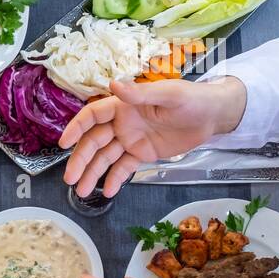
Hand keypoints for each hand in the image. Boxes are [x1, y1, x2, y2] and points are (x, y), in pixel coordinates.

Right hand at [58, 77, 247, 196]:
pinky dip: (115, 179)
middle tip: (69, 178)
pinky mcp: (142, 154)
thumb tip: (113, 85)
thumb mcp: (168, 94)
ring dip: (92, 174)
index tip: (64, 143)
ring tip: (81, 191)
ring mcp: (131, 140)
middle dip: (80, 160)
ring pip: (105, 158)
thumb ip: (140, 93)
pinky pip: (124, 168)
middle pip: (94, 142)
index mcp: (124, 106)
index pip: (93, 116)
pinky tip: (107, 192)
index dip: (76, 128)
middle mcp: (122, 123)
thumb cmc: (192, 99)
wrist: (214, 116)